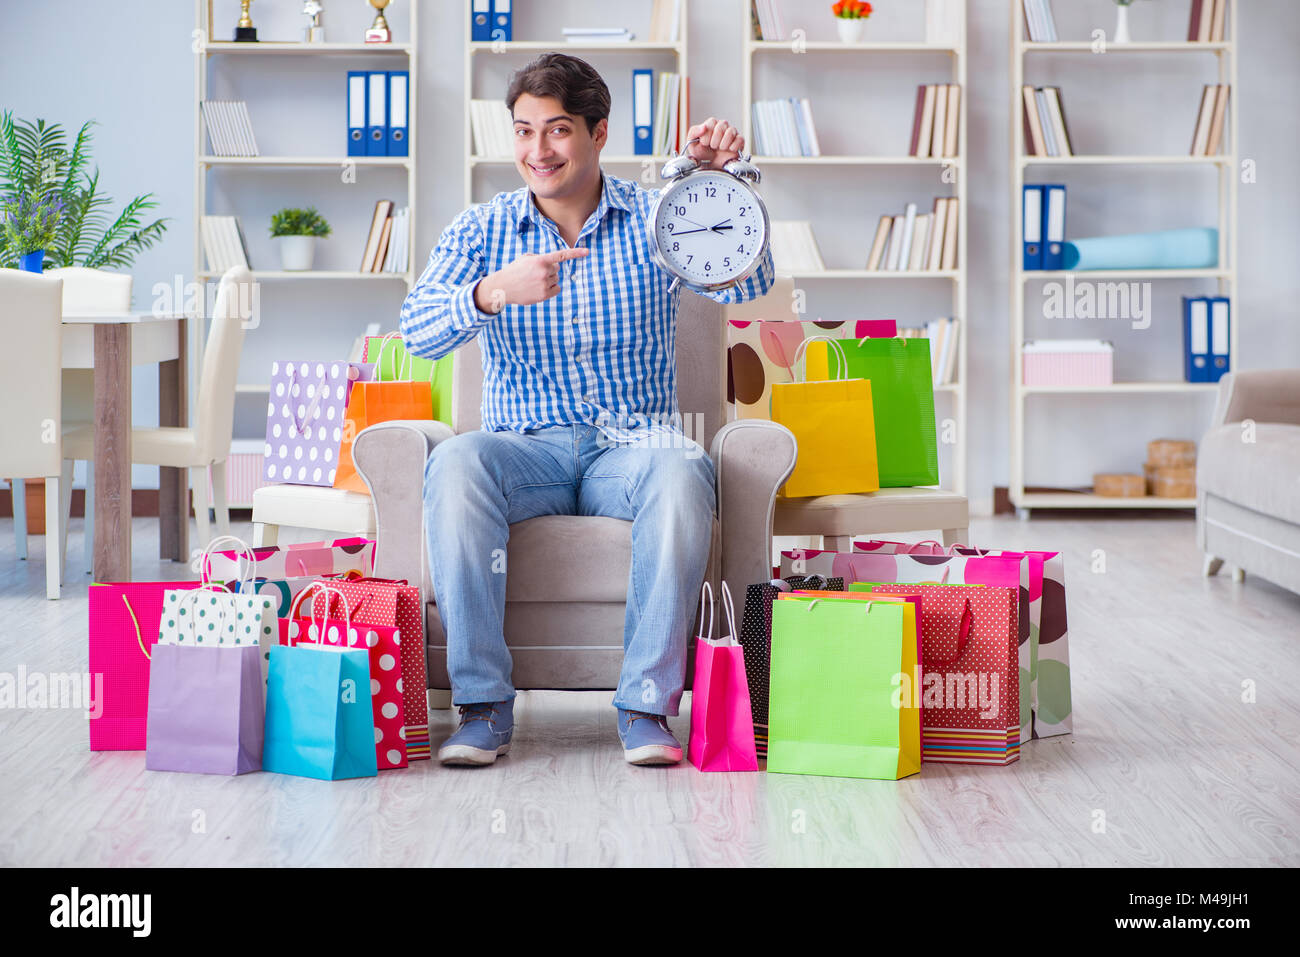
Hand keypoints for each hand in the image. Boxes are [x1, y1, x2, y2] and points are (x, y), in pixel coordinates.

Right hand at [475, 246, 589, 313]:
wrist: (503, 287)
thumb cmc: (515, 271)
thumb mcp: (525, 258)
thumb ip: (540, 258)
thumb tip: (553, 263)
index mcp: (540, 260)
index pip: (561, 255)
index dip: (575, 253)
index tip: (587, 252)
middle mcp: (544, 272)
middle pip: (557, 269)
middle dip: (549, 270)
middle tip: (535, 273)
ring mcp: (544, 284)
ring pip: (556, 279)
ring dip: (549, 279)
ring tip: (534, 281)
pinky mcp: (544, 295)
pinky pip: (556, 289)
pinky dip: (551, 288)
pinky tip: (540, 288)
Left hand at [685, 117, 744, 170]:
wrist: (712, 165)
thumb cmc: (703, 153)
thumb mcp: (693, 143)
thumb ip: (694, 132)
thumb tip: (703, 127)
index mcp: (711, 124)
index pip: (711, 122)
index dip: (707, 135)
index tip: (705, 144)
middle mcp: (722, 125)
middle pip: (722, 125)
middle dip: (715, 140)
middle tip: (713, 147)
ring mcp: (732, 132)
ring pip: (731, 132)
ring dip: (723, 144)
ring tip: (720, 149)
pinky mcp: (740, 140)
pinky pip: (740, 139)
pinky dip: (733, 147)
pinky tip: (728, 150)